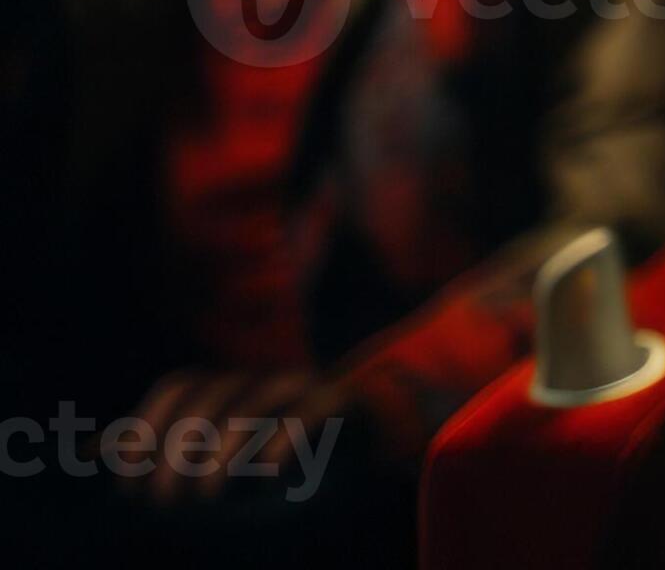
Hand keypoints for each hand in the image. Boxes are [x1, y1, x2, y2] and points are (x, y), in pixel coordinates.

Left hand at [124, 367, 342, 506]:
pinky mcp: (338, 400)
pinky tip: (267, 478)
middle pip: (208, 398)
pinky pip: (308, 412)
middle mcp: (258, 376)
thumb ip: (160, 447)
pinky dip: (282, 443)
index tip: (130, 480)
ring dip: (222, 451)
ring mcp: (300, 384)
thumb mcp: (213, 450)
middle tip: (167, 500)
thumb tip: (90, 450)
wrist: (362, 435)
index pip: (176, 388)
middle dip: (177, 451)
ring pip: (252, 404)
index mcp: (226, 382)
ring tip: (208, 493)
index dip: (146, 428)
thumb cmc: (276, 448)